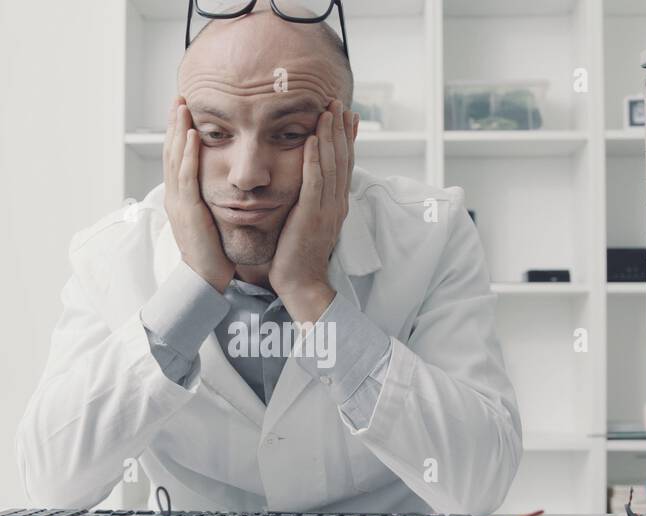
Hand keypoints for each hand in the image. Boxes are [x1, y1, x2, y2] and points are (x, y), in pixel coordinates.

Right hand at [163, 97, 232, 292]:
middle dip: (174, 124)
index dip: (178, 133)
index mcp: (181, 197)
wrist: (206, 277)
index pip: (177, 158)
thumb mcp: (210, 218)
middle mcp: (175, 196)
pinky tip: (190, 136)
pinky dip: (187, 154)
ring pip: (175, 159)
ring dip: (177, 130)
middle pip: (171, 152)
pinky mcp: (187, 210)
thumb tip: (220, 183)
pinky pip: (186, 177)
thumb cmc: (213, 251)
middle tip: (178, 98)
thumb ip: (211, 198)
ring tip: (182, 107)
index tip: (184, 110)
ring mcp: (178, 202)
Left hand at [270, 100, 357, 323]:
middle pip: (343, 158)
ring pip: (332, 165)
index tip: (345, 115)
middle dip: (341, 128)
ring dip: (330, 135)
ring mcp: (327, 209)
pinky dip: (314, 159)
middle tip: (338, 101)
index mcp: (337, 204)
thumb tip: (308, 183)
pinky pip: (314, 182)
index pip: (345, 163)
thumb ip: (311, 200)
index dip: (346, 138)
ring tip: (328, 110)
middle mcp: (337, 203)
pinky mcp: (312, 216)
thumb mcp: (309, 222)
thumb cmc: (299, 255)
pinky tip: (312, 139)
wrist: (301, 284)